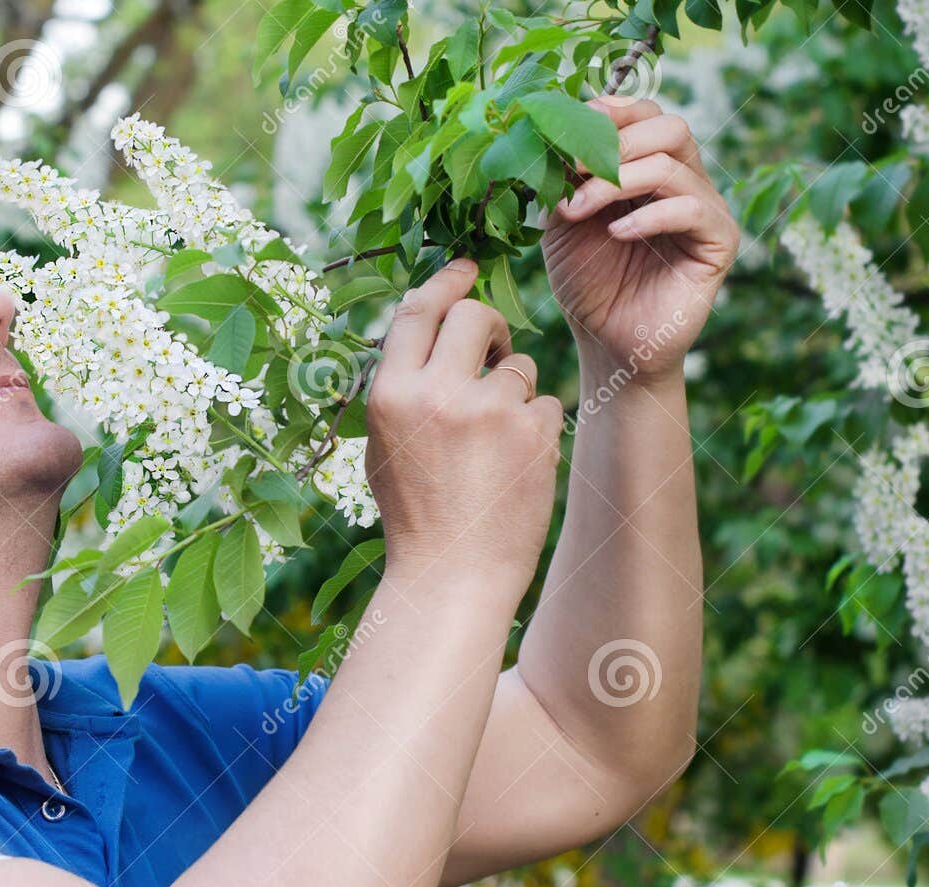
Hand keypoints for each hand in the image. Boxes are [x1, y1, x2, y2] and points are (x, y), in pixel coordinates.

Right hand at [366, 260, 563, 597]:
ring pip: (519, 364)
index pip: (418, 309)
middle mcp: (436, 395)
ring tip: (496, 441)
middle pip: (474, 316)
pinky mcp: (533, 433)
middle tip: (493, 349)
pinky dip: (537, 428)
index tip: (466, 270)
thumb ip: (401, 386)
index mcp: (390, 394)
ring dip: (514, 389)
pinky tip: (517, 466)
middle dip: (489, 325)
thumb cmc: (415, 511)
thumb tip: (426, 327)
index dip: (445, 281)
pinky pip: (545, 404)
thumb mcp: (383, 444)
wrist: (453, 573)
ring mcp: (488, 412)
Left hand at [541, 98, 737, 377]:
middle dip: (614, 142)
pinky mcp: (719, 242)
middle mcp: (683, 180)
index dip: (609, 113)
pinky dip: (648, 216)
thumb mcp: (563, 222)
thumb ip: (565, 178)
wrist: (606, 342)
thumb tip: (555, 133)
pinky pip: (692, 209)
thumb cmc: (586, 281)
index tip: (566, 128)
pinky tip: (616, 234)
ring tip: (578, 209)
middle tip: (571, 168)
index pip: (644, 115)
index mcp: (648, 166)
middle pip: (668, 126)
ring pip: (674, 163)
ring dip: (616, 180)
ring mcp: (705, 209)